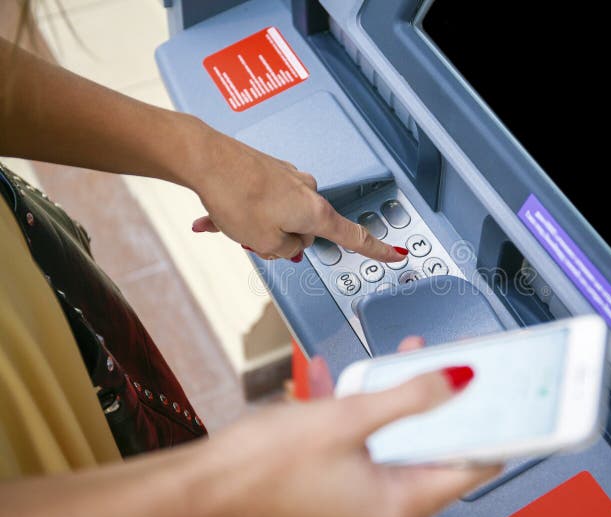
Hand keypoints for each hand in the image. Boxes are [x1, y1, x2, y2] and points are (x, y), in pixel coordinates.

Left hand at [184, 124, 406, 262]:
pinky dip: (241, 212)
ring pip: (277, 217)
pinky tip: (215, 216)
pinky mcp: (268, 171)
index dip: (376, 249)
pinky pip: (260, 202)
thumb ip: (286, 250)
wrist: (205, 159)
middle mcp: (307, 191)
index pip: (353, 237)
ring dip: (253, 226)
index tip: (396, 255)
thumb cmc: (236, 197)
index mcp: (315, 212)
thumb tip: (290, 243)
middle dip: (279, 240)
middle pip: (304, 230)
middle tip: (250, 240)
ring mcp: (288, 178)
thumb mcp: (264, 243)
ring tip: (224, 224)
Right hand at [202, 337, 500, 516]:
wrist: (204, 490)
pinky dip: (382, 417)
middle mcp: (387, 511)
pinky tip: (374, 385)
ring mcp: (365, 501)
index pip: (474, 464)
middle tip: (466, 367)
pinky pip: (378, 449)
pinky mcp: (345, 488)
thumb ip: (409, 397)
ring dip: (413, 404)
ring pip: (407, 445)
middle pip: (442, 450)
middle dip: (452, 404)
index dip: (498, 425)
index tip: (517, 397)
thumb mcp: (346, 419)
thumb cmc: (262, 469)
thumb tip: (460, 378)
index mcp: (399, 505)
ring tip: (418, 364)